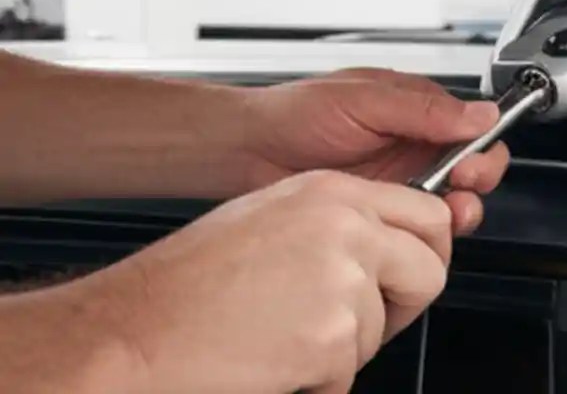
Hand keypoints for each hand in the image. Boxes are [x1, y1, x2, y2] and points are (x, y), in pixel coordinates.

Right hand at [70, 171, 454, 393]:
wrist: (136, 331)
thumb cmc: (186, 283)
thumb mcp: (273, 217)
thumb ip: (339, 222)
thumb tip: (389, 244)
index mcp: (333, 192)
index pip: (428, 212)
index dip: (427, 250)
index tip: (413, 269)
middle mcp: (347, 228)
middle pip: (430, 269)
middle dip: (406, 303)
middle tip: (362, 320)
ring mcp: (344, 283)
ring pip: (383, 328)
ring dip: (343, 347)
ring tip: (280, 334)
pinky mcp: (333, 338)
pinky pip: (348, 372)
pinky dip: (316, 380)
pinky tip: (269, 358)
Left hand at [240, 69, 509, 233]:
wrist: (245, 151)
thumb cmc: (294, 113)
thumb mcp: (364, 101)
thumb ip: (423, 110)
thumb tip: (479, 113)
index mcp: (414, 108)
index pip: (472, 125)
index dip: (481, 146)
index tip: (472, 161)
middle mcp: (411, 143)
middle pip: (471, 165)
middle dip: (477, 179)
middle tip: (462, 186)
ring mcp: (398, 179)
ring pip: (451, 198)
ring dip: (459, 208)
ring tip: (448, 213)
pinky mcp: (381, 209)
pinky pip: (419, 222)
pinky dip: (428, 229)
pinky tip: (420, 228)